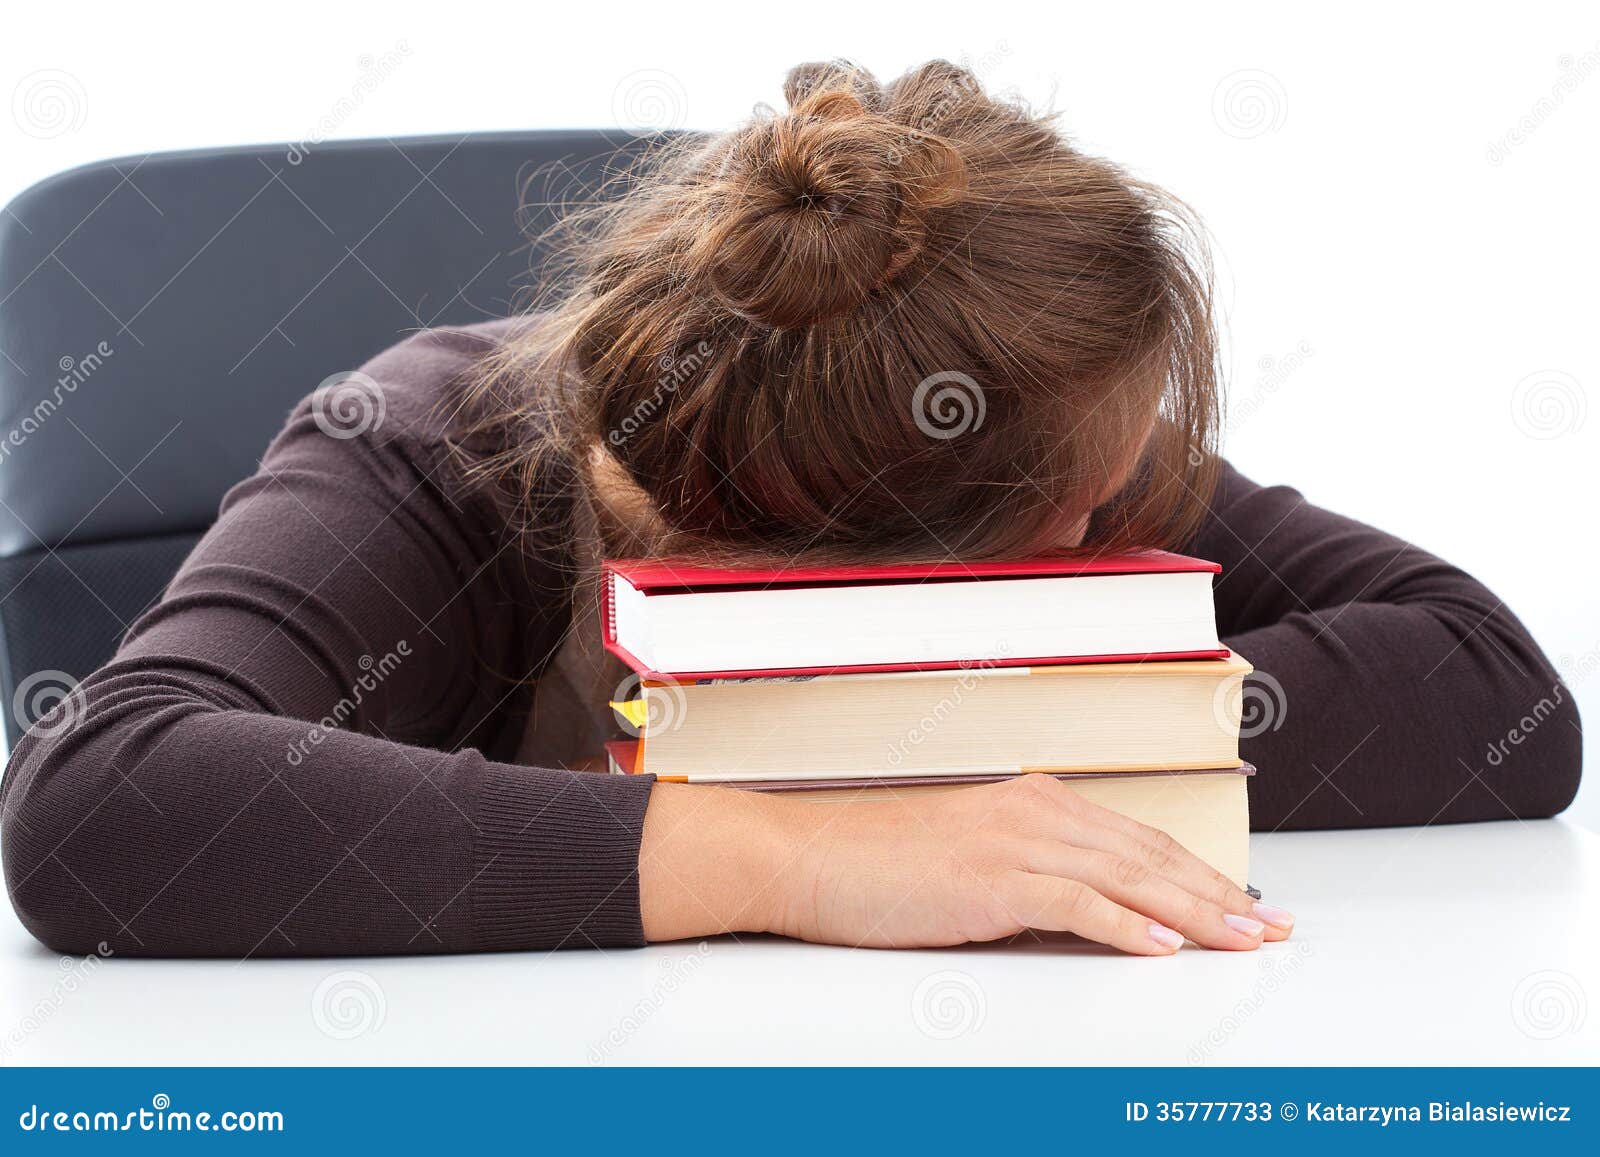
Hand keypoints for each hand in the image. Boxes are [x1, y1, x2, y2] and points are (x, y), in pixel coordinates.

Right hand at [638, 774, 1293, 952]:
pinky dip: (1129, 926)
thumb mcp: (961, 859)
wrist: (803, 853)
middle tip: (1271, 924)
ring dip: (1196, 913)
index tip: (1240, 900)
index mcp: (1029, 801)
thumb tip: (1081, 912)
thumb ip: (1024, 875)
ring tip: (1246, 939)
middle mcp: (1033, 811)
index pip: (1134, 839)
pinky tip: (1165, 948)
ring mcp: (1014, 841)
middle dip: (1218, 894)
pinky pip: (1079, 905)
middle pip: (1148, 856)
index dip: (1195, 872)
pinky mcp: (992, 879)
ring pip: (1130, 878)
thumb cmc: (870, 859)